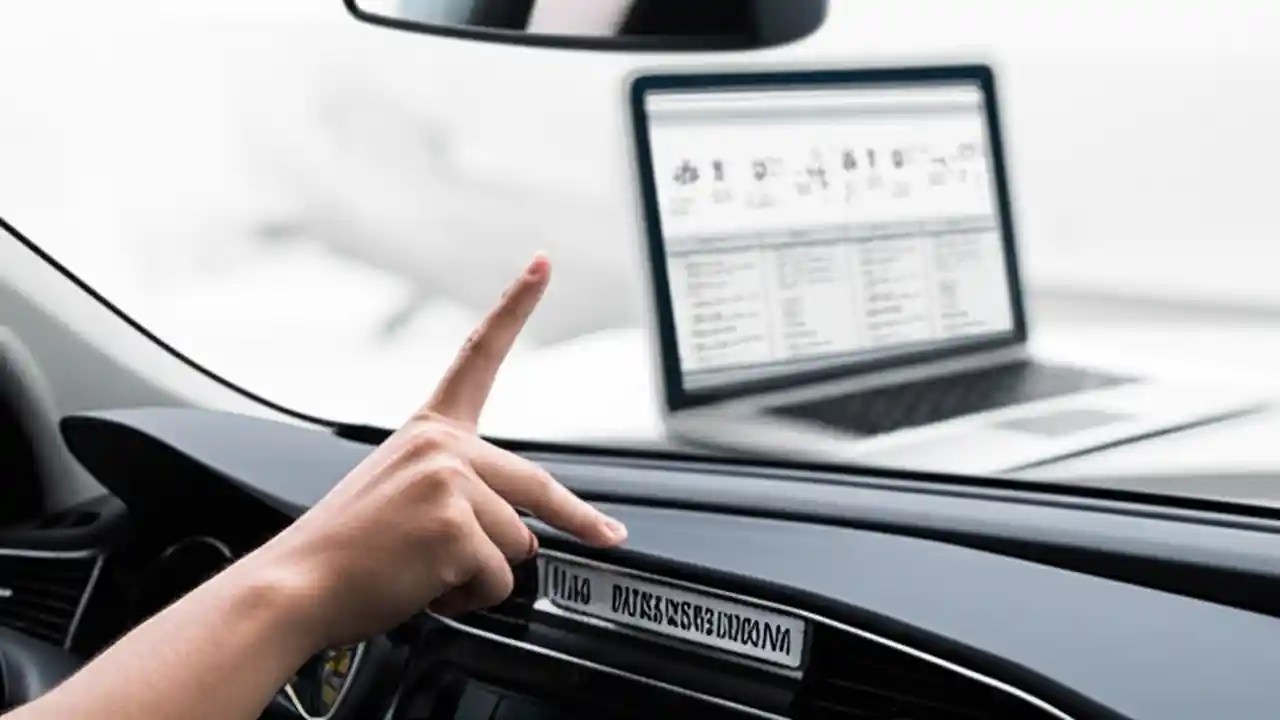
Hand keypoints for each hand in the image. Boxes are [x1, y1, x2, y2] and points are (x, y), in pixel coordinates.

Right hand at [246, 253, 626, 648]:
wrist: (293, 587)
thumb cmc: (344, 551)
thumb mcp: (403, 498)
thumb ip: (461, 495)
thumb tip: (524, 532)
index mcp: (429, 431)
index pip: (478, 355)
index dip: (514, 304)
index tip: (541, 263)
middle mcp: (443, 447)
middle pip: (539, 487)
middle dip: (576, 521)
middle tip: (606, 534)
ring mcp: (450, 482)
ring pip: (518, 545)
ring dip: (481, 574)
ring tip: (424, 571)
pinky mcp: (455, 526)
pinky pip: (497, 580)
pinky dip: (470, 598)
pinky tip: (423, 587)